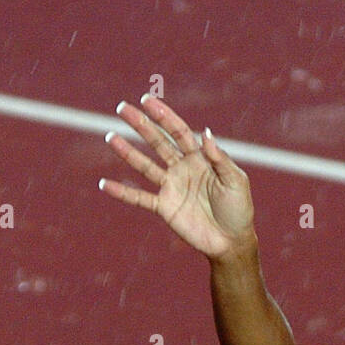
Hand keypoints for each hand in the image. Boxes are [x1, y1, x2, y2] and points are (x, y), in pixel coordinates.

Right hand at [101, 95, 255, 259]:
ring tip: (110, 136)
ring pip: (145, 165)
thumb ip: (220, 159)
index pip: (178, 132)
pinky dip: (122, 192)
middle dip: (141, 125)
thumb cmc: (239, 210)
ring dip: (127, 152)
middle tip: (122, 108)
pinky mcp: (165, 208)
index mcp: (200, 159)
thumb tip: (206, 133)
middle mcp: (182, 169)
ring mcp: (172, 188)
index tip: (147, 101)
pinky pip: (140, 198)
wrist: (232, 243)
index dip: (164, 116)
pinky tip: (105, 184)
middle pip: (158, 142)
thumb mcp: (235, 181)